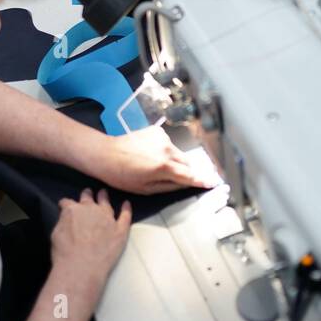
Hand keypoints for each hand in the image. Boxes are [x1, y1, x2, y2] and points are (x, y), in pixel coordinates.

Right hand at [51, 189, 131, 280]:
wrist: (81, 267)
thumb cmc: (66, 255)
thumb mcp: (55, 234)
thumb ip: (63, 223)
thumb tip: (66, 222)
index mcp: (73, 211)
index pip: (67, 203)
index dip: (65, 204)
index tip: (65, 204)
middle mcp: (91, 211)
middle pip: (88, 198)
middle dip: (87, 195)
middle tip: (87, 193)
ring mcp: (107, 219)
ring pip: (106, 204)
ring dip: (104, 198)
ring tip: (104, 194)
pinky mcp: (119, 230)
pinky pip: (125, 216)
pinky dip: (126, 209)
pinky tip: (126, 205)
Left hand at [96, 125, 216, 194]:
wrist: (106, 154)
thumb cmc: (122, 176)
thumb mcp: (146, 189)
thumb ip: (169, 186)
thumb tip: (186, 183)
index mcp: (163, 166)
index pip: (189, 175)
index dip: (202, 180)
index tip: (213, 182)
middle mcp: (166, 149)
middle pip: (187, 163)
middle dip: (187, 171)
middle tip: (180, 178)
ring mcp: (162, 138)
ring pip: (179, 153)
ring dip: (175, 160)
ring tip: (157, 166)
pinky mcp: (157, 131)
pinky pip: (169, 144)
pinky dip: (166, 151)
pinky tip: (152, 155)